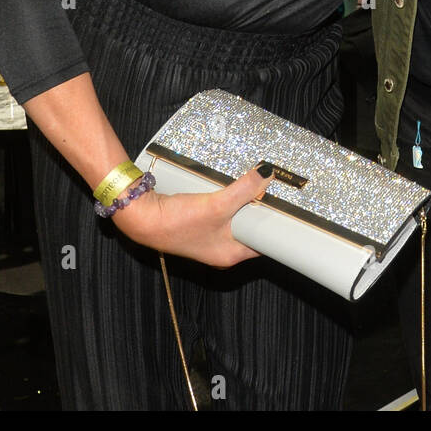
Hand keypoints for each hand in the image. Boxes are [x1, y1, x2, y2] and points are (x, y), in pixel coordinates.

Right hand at [111, 165, 273, 267]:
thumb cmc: (177, 223)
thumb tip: (266, 175)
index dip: (275, 225)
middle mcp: (222, 249)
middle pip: (251, 228)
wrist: (142, 218)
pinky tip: (231, 187)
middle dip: (260, 209)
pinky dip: (228, 199)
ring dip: (243, 202)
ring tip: (255, 186)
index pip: (264, 243)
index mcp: (231, 254)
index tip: (288, 208)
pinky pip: (223, 211)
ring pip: (237, 218)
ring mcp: (210, 237)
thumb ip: (244, 190)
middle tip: (272, 190)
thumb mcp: (217, 205)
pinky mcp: (200, 223)